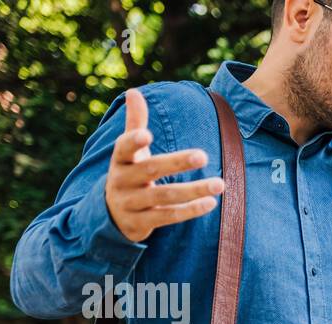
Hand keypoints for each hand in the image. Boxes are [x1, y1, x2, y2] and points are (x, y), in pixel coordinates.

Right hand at [106, 88, 224, 242]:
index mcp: (119, 160)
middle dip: (177, 163)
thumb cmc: (128, 175)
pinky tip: (210, 203)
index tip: (147, 134)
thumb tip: (134, 91)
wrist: (112, 216)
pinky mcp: (140, 224)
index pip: (123, 148)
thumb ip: (134, 124)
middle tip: (203, 155)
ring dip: (193, 190)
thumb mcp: (128, 153)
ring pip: (164, 196)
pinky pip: (168, 217)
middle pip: (150, 170)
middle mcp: (122, 181)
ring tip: (220, 184)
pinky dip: (190, 210)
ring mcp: (131, 204)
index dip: (133, 141)